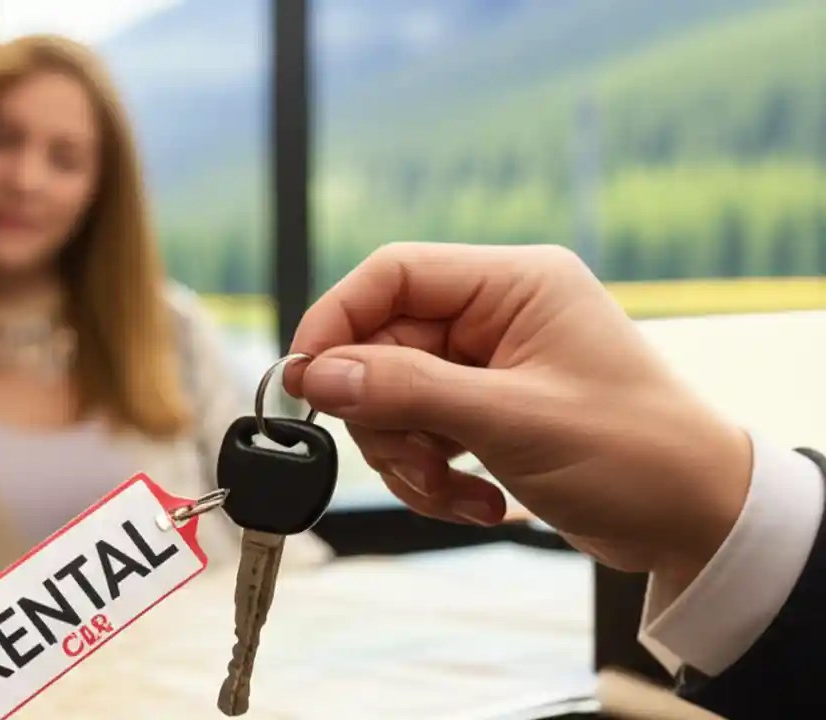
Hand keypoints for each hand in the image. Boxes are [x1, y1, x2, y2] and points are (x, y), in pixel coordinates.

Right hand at [286, 243, 750, 589]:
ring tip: (454, 492)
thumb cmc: (636, 455)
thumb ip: (407, 390)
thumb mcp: (512, 421)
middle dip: (385, 416)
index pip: (393, 274)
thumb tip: (316, 375)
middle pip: (383, 345)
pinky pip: (419, 432)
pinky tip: (476, 502)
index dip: (337, 321)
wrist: (697, 523)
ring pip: (393, 396)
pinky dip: (431, 475)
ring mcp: (489, 364)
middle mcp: (496, 314)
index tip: (305, 381)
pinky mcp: (485, 410)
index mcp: (514, 284)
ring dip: (408, 456)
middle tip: (414, 462)